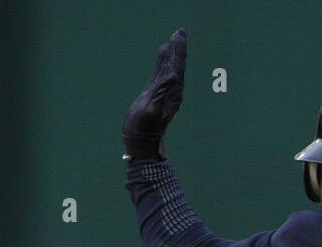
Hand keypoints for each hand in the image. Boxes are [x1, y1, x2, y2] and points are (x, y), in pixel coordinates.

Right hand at [123, 27, 187, 159]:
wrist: (141, 141)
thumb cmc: (145, 128)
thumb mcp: (152, 111)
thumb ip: (162, 92)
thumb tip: (173, 76)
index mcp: (173, 92)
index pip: (177, 67)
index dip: (179, 51)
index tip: (179, 37)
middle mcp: (171, 90)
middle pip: (176, 64)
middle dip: (178, 47)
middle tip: (180, 31)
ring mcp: (164, 91)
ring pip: (169, 66)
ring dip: (172, 52)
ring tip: (174, 37)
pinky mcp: (155, 92)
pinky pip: (161, 72)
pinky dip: (163, 60)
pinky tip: (163, 52)